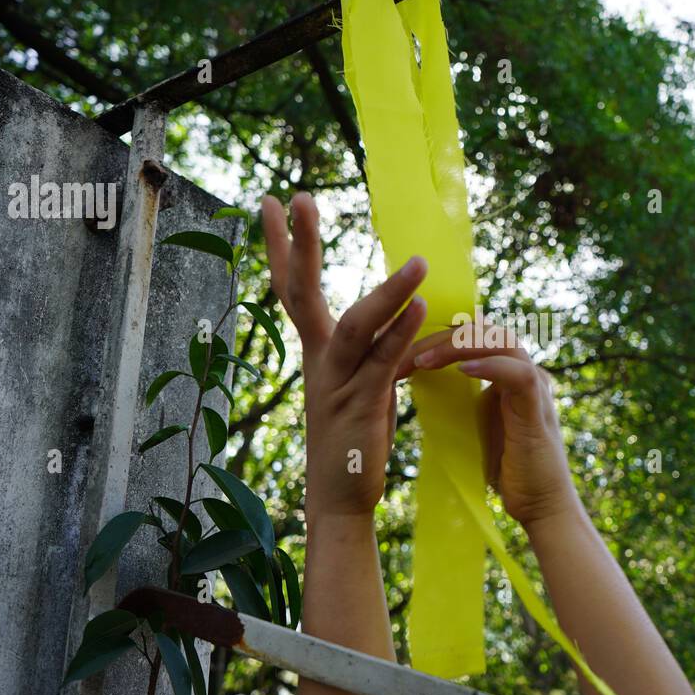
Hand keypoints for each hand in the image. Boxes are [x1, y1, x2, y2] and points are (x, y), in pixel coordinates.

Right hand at [261, 192, 426, 519]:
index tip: (273, 203)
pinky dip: (402, 335)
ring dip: (387, 292)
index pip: (292, 288)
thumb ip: (374, 347)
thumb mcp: (361, 382)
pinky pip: (383, 365)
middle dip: (301, 247)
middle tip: (299, 197)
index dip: (282, 246)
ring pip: (356, 328)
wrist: (341, 496)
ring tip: (418, 262)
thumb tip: (396, 314)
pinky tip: (421, 307)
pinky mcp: (362, 408)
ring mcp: (337, 384)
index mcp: (317, 351)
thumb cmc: (353, 436)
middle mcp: (319, 361)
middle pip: (302, 294)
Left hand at [397, 323, 579, 527]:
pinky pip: (518, 374)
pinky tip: (461, 370)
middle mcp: (524, 371)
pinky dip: (489, 366)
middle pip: (484, 330)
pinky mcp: (538, 408)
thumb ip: (459, 399)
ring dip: (459, 346)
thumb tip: (421, 384)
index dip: (436, 337)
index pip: (473, 336)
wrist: (540, 505)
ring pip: (501, 341)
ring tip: (424, 360)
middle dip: (441, 336)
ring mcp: (535, 387)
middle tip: (405, 352)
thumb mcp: (474, 424)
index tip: (401, 351)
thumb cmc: (505, 469)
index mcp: (508, 372)